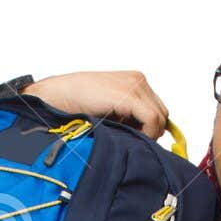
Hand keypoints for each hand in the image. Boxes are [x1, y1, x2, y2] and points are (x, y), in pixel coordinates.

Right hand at [26, 71, 168, 139]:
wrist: (58, 97)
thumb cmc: (78, 106)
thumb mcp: (111, 111)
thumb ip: (129, 118)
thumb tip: (147, 138)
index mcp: (134, 82)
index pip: (158, 109)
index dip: (151, 128)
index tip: (136, 139)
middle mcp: (138, 80)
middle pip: (162, 114)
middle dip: (151, 131)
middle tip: (131, 139)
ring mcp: (135, 85)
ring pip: (159, 118)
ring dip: (147, 133)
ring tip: (126, 137)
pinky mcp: (130, 95)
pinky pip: (152, 120)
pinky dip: (146, 133)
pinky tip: (128, 136)